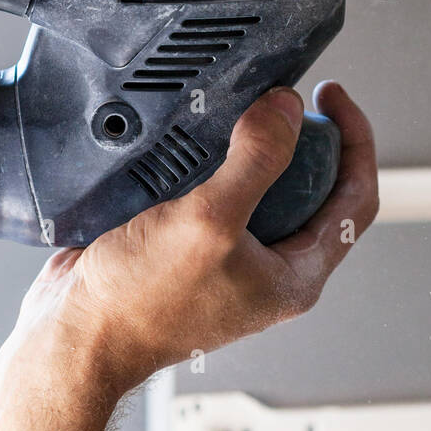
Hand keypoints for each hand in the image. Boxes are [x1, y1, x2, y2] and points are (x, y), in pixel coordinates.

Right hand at [13, 81, 378, 395]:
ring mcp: (230, 259)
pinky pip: (218, 192)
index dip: (355, 141)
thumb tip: (287, 108)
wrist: (74, 335)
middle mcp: (270, 269)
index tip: (329, 95)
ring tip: (237, 110)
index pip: (355, 198)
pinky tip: (192, 138)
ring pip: (264, 187)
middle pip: (314, 189)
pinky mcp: (191, 246)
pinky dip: (212, 161)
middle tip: (283, 96)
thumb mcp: (210, 221)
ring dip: (254, 146)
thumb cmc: (141, 303)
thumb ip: (258, 161)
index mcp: (296, 276)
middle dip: (304, 137)